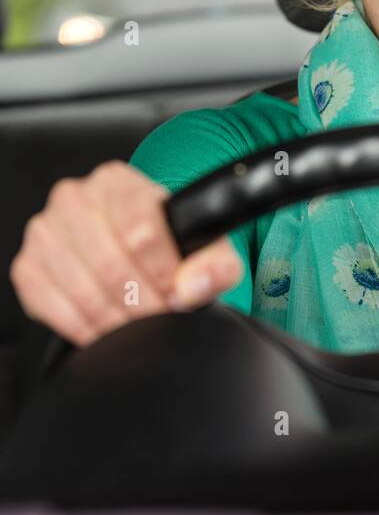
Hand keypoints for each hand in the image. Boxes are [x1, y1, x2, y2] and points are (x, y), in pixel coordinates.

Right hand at [10, 162, 243, 345]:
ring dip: (116, 320)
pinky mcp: (27, 266)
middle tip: (160, 321)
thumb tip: (192, 286)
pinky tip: (106, 331)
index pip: (142, 232)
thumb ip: (215, 264)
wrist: (131, 246)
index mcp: (118, 183)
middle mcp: (75, 198)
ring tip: (139, 329)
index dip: (164, 275)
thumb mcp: (204, 246)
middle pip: (111, 264)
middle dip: (142, 303)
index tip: (178, 297)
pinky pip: (52, 307)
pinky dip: (84, 328)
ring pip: (82, 289)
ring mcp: (46, 231)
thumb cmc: (166, 242)